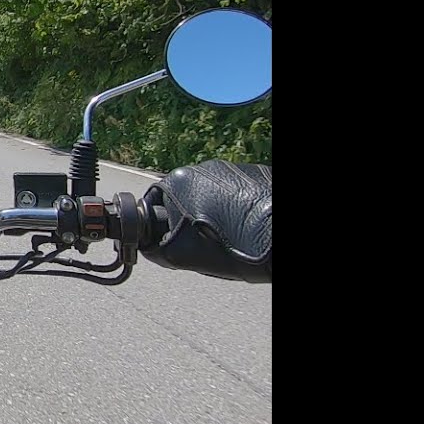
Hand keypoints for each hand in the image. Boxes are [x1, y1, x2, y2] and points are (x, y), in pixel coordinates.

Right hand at [141, 159, 270, 282]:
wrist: (277, 239)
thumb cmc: (229, 247)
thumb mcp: (181, 256)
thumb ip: (154, 247)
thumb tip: (146, 246)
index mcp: (178, 180)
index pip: (155, 199)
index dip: (162, 222)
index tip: (173, 239)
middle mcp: (203, 167)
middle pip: (184, 194)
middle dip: (188, 214)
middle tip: (201, 239)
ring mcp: (232, 168)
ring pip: (211, 191)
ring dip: (213, 208)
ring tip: (227, 232)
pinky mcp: (255, 172)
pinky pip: (237, 190)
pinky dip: (237, 205)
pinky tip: (244, 225)